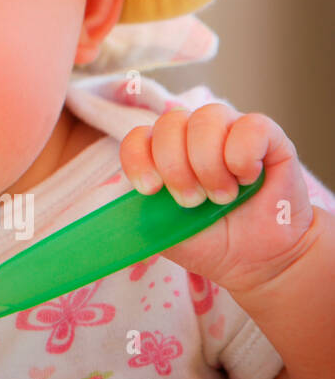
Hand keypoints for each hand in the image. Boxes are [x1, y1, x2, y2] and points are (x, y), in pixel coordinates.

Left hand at [118, 103, 313, 295]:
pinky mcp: (268, 137)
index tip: (150, 190)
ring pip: (206, 118)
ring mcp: (230, 131)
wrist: (259, 260)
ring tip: (222, 197)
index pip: (137, 136)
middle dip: (176, 168)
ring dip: (208, 164)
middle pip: (169, 124)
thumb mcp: (165, 231)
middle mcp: (194, 134)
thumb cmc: (210, 240)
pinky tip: (247, 179)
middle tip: (193, 201)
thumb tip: (111, 208)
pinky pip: (250, 126)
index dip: (138, 159)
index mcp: (164, 152)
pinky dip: (243, 157)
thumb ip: (139, 211)